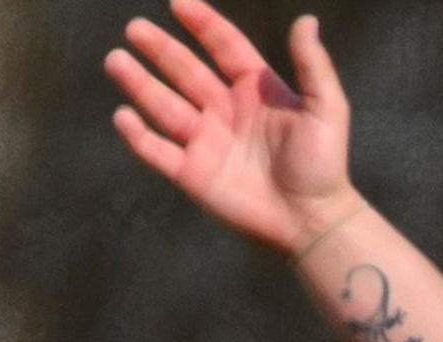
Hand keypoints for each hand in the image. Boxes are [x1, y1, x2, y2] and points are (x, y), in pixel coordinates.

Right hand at [106, 4, 364, 256]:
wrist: (312, 219)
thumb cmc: (322, 163)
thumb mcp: (326, 108)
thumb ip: (313, 64)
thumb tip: (306, 20)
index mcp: (255, 90)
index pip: (224, 47)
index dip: (203, 24)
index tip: (179, 2)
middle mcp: (226, 110)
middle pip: (186, 71)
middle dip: (160, 50)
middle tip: (135, 28)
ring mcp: (207, 142)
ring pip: (165, 106)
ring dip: (140, 84)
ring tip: (116, 60)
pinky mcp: (193, 175)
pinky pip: (158, 151)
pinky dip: (138, 136)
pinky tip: (123, 115)